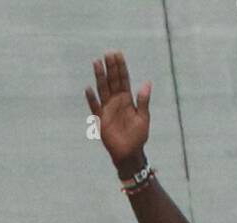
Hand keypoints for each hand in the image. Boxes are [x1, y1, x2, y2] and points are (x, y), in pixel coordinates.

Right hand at [85, 50, 150, 168]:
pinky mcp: (101, 119)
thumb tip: (147, 83)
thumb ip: (143, 101)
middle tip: (108, 54)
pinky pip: (95, 107)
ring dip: (100, 76)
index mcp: (127, 99)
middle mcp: (116, 101)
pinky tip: (89, 89)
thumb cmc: (138, 137)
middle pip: (112, 80)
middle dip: (110, 67)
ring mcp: (107, 108)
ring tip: (96, 63)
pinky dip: (92, 99)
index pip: (123, 79)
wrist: (129, 153)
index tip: (118, 54)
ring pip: (103, 89)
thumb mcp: (143, 118)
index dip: (121, 67)